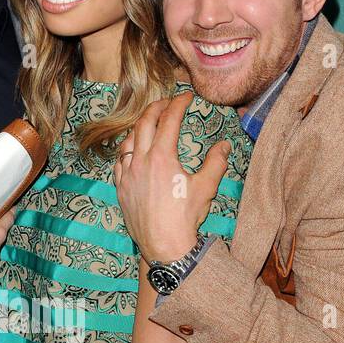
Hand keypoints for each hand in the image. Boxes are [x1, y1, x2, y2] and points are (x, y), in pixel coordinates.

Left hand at [113, 90, 230, 262]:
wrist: (163, 245)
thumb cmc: (185, 218)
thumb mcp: (206, 188)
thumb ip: (216, 162)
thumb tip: (224, 145)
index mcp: (162, 157)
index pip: (169, 119)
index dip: (178, 103)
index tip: (186, 97)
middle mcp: (141, 161)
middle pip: (144, 122)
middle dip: (156, 107)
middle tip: (167, 103)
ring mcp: (127, 175)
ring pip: (128, 140)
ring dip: (140, 126)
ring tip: (150, 123)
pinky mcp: (120, 189)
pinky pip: (119, 161)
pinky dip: (127, 149)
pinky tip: (133, 151)